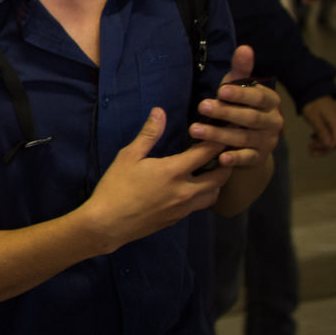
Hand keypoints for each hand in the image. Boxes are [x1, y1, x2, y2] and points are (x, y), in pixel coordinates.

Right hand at [79, 108, 229, 253]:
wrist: (109, 223)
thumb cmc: (116, 186)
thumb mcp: (129, 156)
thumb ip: (149, 134)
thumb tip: (160, 111)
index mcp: (174, 171)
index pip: (207, 153)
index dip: (218, 140)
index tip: (223, 131)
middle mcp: (186, 190)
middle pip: (220, 176)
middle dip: (226, 162)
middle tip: (224, 151)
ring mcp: (184, 207)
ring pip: (214, 193)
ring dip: (218, 181)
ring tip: (212, 170)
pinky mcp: (179, 218)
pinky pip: (201, 205)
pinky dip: (205, 193)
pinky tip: (194, 187)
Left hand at [191, 45, 282, 174]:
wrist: (251, 140)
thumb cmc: (240, 106)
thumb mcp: (239, 87)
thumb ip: (241, 70)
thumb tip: (245, 48)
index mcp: (271, 102)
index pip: (258, 97)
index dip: (240, 95)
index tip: (220, 91)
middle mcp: (273, 122)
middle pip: (250, 118)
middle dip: (225, 113)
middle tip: (201, 106)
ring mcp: (267, 141)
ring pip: (243, 138)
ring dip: (219, 135)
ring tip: (195, 130)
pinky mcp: (258, 158)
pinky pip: (246, 159)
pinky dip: (234, 159)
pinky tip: (220, 159)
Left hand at [298, 95, 335, 155]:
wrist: (313, 90)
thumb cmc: (311, 103)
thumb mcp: (313, 117)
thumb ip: (321, 131)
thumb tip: (329, 145)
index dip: (326, 147)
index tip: (312, 148)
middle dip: (324, 148)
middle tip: (310, 150)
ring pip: (335, 138)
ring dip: (323, 144)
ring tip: (310, 145)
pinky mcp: (335, 120)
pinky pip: (333, 133)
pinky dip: (324, 137)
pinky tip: (313, 137)